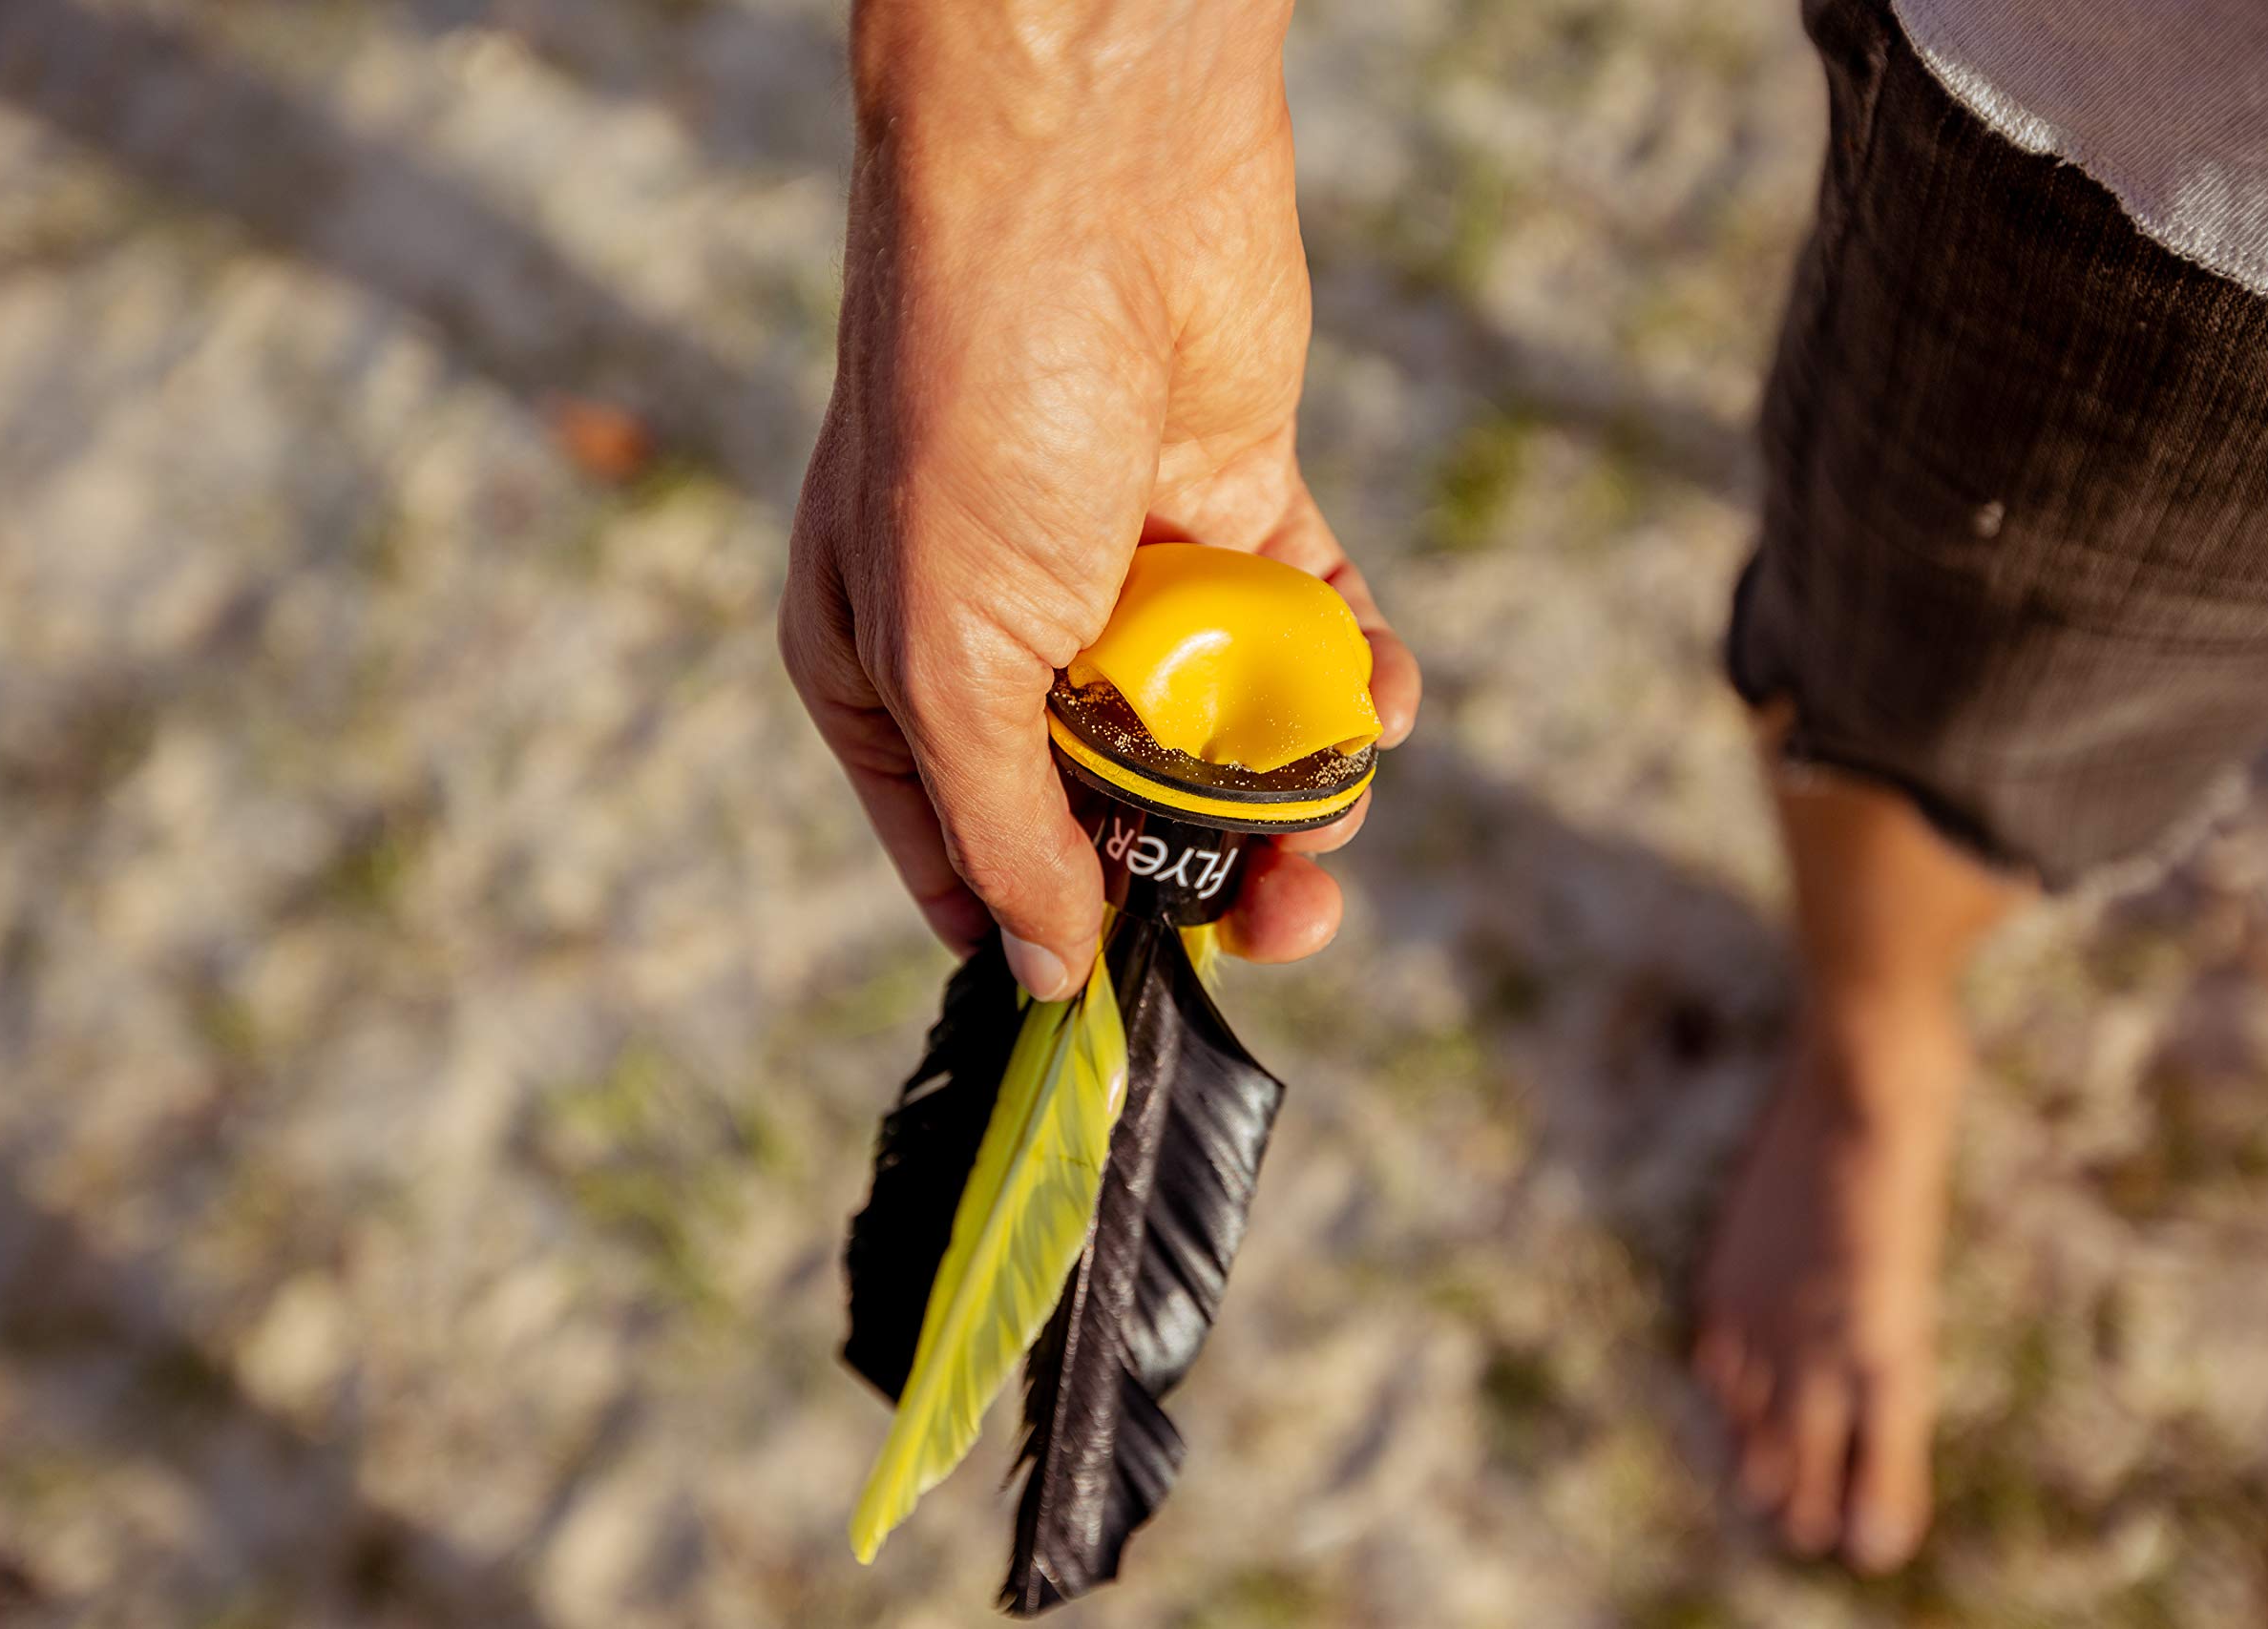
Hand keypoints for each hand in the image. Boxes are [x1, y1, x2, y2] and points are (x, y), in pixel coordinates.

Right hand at [780, 0, 1418, 998]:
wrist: (1092, 183)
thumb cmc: (975, 405)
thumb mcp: (952, 653)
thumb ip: (1004, 825)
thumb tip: (1046, 971)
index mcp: (890, 677)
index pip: (972, 856)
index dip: (1061, 929)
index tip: (1147, 986)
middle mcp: (1006, 637)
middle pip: (1118, 812)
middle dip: (1209, 873)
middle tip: (1290, 913)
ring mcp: (1127, 579)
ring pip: (1226, 738)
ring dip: (1295, 785)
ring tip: (1336, 792)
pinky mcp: (1238, 514)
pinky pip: (1307, 637)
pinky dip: (1351, 679)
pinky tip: (1377, 696)